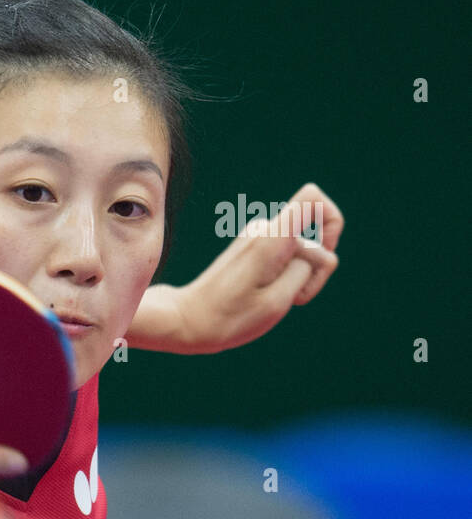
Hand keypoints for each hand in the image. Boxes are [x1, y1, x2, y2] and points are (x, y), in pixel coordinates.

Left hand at [132, 183, 343, 354]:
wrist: (186, 320)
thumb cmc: (228, 318)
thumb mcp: (277, 302)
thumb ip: (305, 272)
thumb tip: (318, 253)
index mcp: (270, 239)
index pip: (312, 198)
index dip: (333, 221)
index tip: (325, 254)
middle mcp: (263, 230)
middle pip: (314, 240)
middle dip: (313, 272)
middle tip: (289, 299)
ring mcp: (257, 238)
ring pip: (301, 253)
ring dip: (298, 279)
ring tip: (273, 301)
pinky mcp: (253, 248)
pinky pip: (286, 258)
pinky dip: (286, 278)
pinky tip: (268, 297)